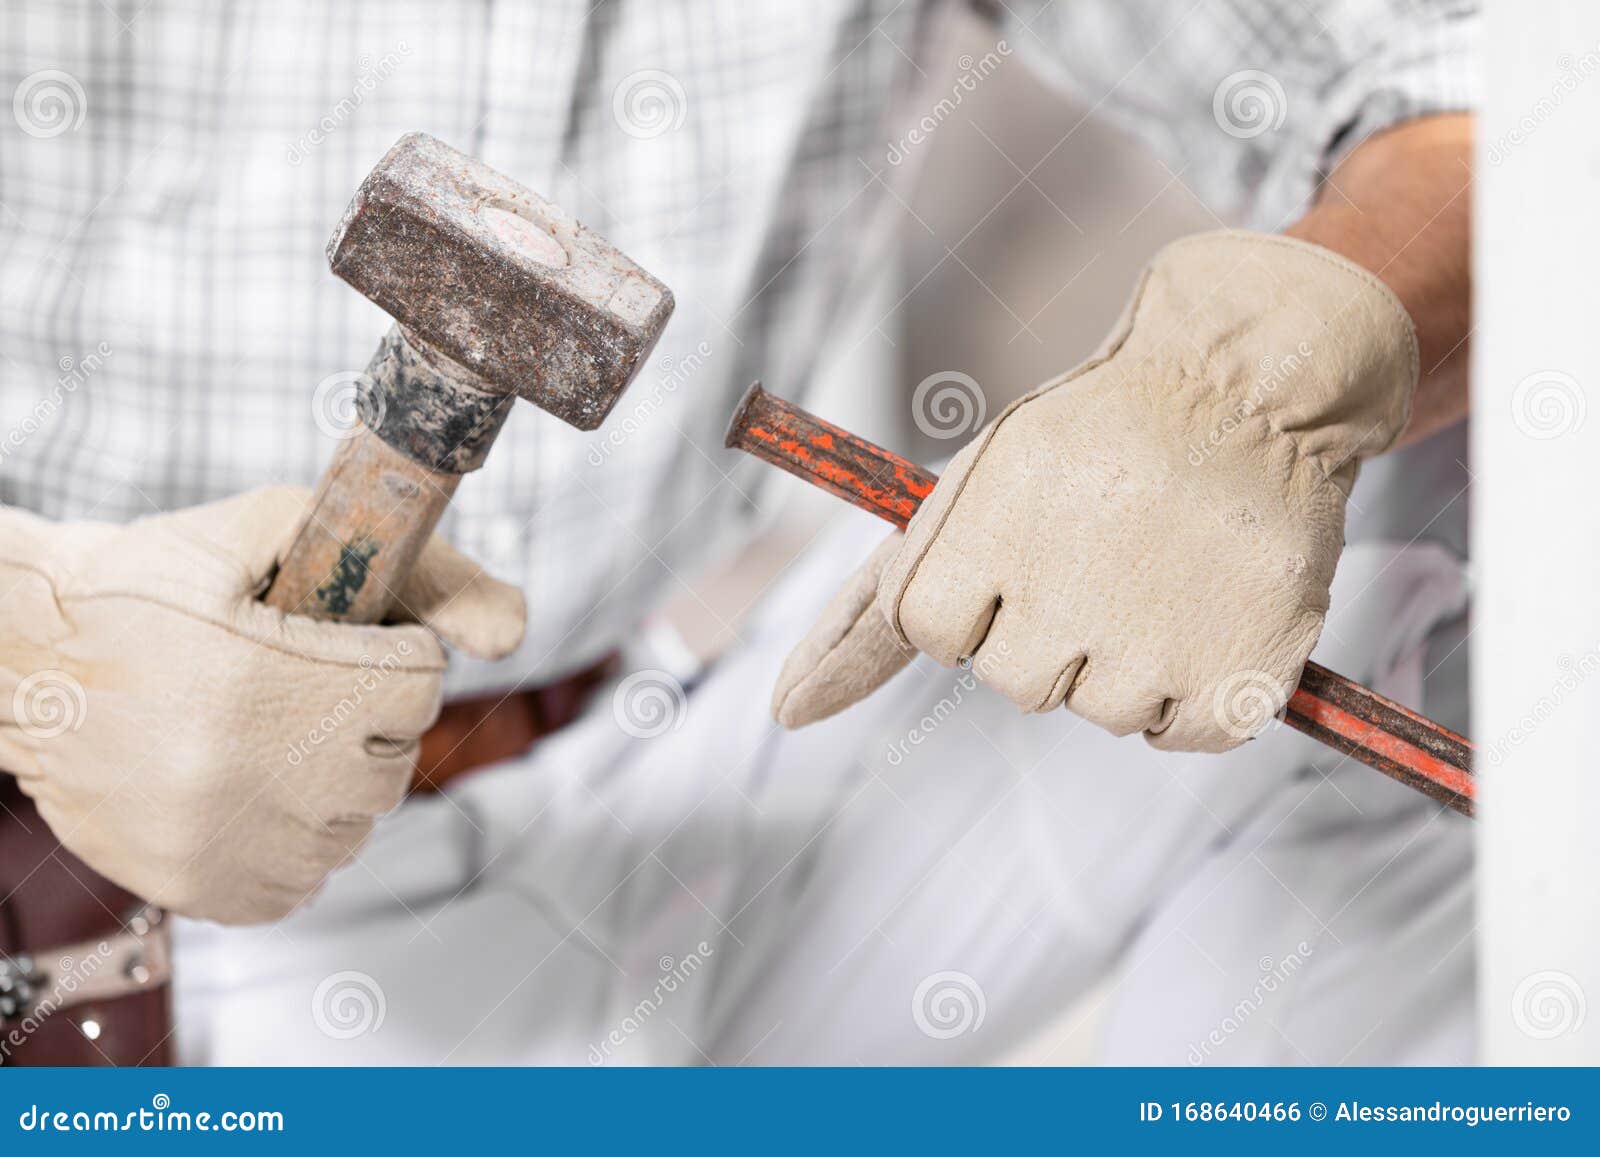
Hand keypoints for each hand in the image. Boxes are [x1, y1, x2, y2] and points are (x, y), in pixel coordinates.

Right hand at [0, 486, 525, 923]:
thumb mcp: (274, 525)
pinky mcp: (200, 886)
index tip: (352, 640)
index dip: (393, 651)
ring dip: (335, 780)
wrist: (24, 657)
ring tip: (268, 733)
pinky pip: (304, 882)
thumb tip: (516, 633)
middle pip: (395, 758)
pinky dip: (295, 839)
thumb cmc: (154, 581)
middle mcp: (256, 774)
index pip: (419, 682)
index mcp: (278, 678)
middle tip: (305, 685)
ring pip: (356, 825)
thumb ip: (417, 565)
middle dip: (369, 715)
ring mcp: (227, 840)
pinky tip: (251, 786)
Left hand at [773, 230, 1415, 750]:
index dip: (978, 591)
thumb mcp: (964, 500)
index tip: (1026, 537)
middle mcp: (1067, 593)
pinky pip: (1185, 734)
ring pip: (1103, 711)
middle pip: (1018, 681)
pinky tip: (1207, 611)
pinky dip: (1194, 692)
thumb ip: (867, 615)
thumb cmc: (1084, 448)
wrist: (1245, 386)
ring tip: (1166, 566)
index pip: (934, 632)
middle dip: (1050, 626)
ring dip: (1127, 657)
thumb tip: (784, 714)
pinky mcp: (1247, 672)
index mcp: (982, 535)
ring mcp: (1161, 640)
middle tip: (1104, 547)